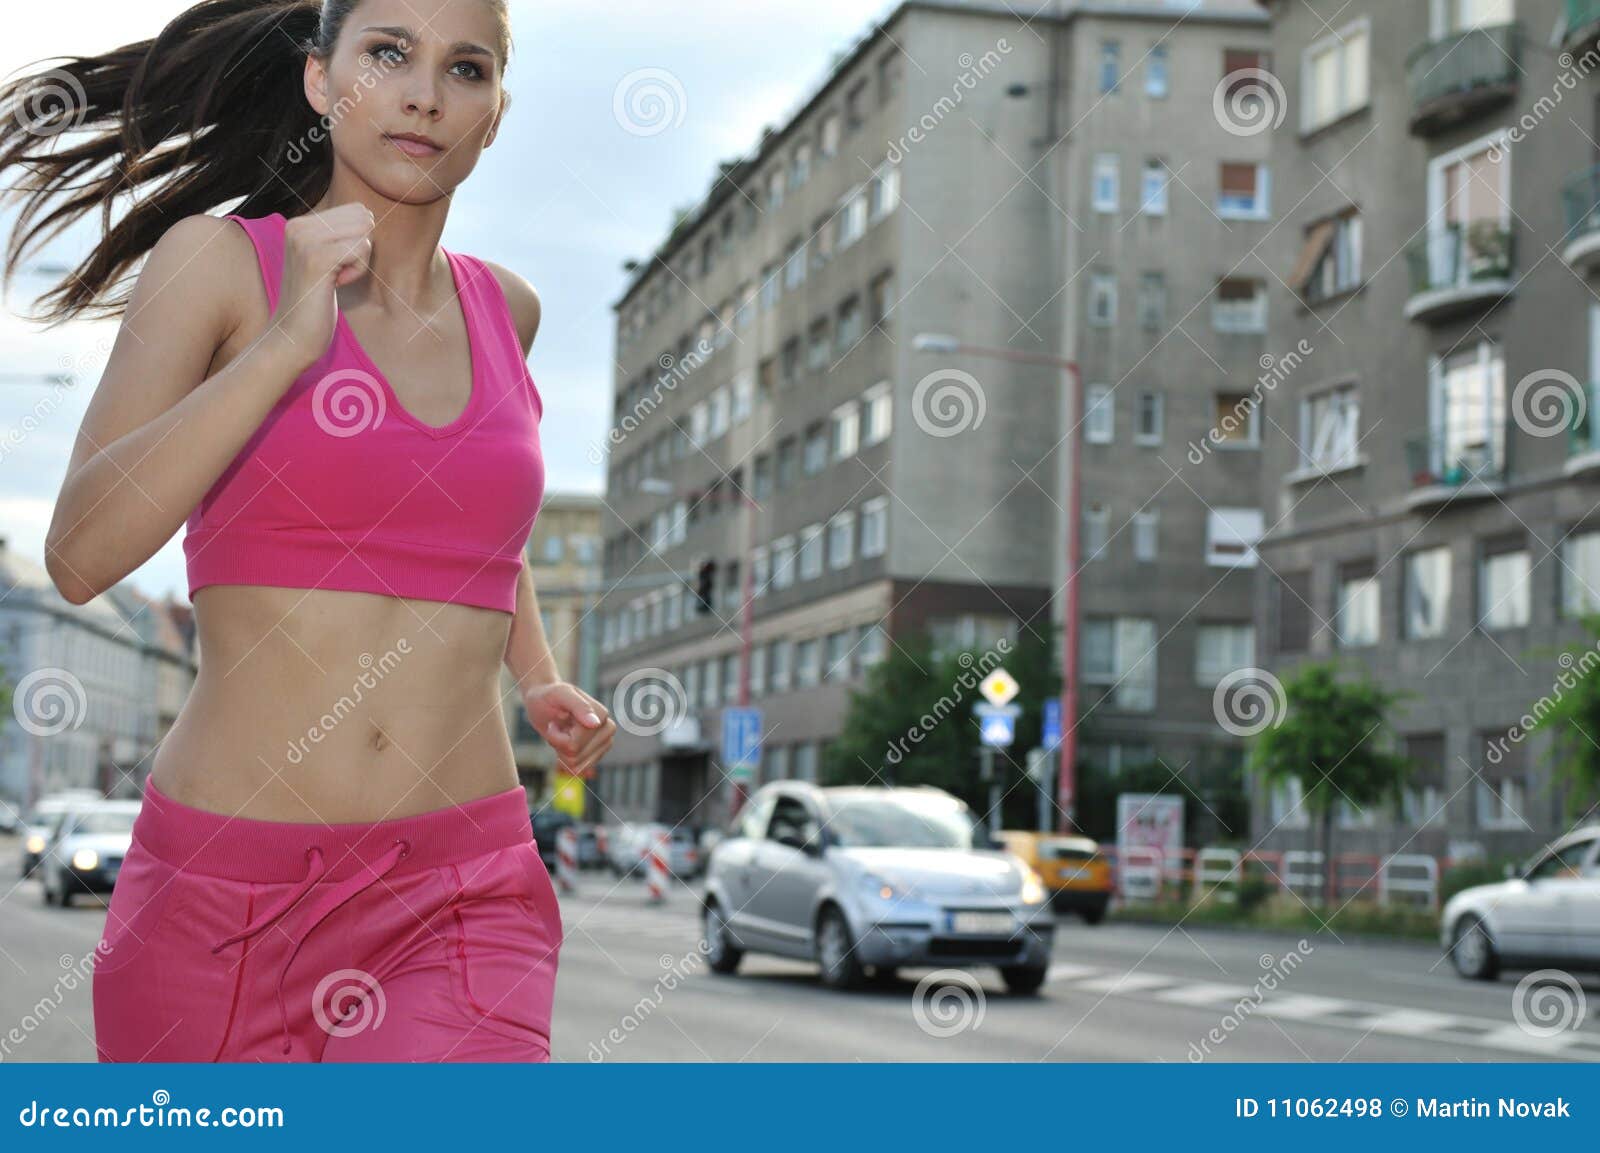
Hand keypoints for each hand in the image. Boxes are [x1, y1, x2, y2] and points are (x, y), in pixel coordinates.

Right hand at [272, 201, 375, 368]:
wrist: (292, 335)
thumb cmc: (315, 302)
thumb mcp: (326, 259)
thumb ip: (340, 235)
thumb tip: (370, 215)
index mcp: (298, 222)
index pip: (356, 210)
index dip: (356, 242)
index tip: (333, 266)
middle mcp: (298, 225)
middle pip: (362, 219)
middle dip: (360, 249)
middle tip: (335, 273)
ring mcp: (305, 240)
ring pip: (364, 234)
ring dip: (358, 262)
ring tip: (332, 279)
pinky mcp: (317, 258)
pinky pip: (362, 249)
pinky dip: (357, 271)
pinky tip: (335, 284)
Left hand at [522, 682, 614, 774]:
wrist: (544, 702)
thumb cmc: (549, 696)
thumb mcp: (560, 695)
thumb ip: (579, 706)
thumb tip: (596, 724)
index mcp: (602, 715)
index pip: (575, 742)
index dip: (557, 735)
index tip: (554, 721)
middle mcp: (608, 730)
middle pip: (575, 754)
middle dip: (559, 743)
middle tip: (557, 726)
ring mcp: (604, 743)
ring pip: (576, 764)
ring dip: (561, 750)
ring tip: (561, 733)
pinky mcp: (597, 755)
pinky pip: (578, 769)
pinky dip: (565, 759)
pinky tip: (565, 743)